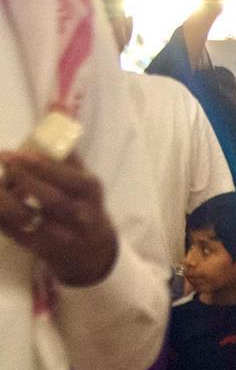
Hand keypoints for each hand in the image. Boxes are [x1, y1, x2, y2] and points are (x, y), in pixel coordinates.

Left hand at [0, 151, 117, 285]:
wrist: (92, 250)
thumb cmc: (83, 205)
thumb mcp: (84, 181)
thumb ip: (67, 156)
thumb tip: (53, 120)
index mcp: (90, 192)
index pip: (71, 179)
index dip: (43, 166)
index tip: (19, 154)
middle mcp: (79, 215)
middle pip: (52, 200)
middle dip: (25, 179)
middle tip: (4, 160)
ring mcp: (61, 234)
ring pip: (30, 218)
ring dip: (7, 199)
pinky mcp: (41, 247)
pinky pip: (15, 232)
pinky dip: (1, 217)